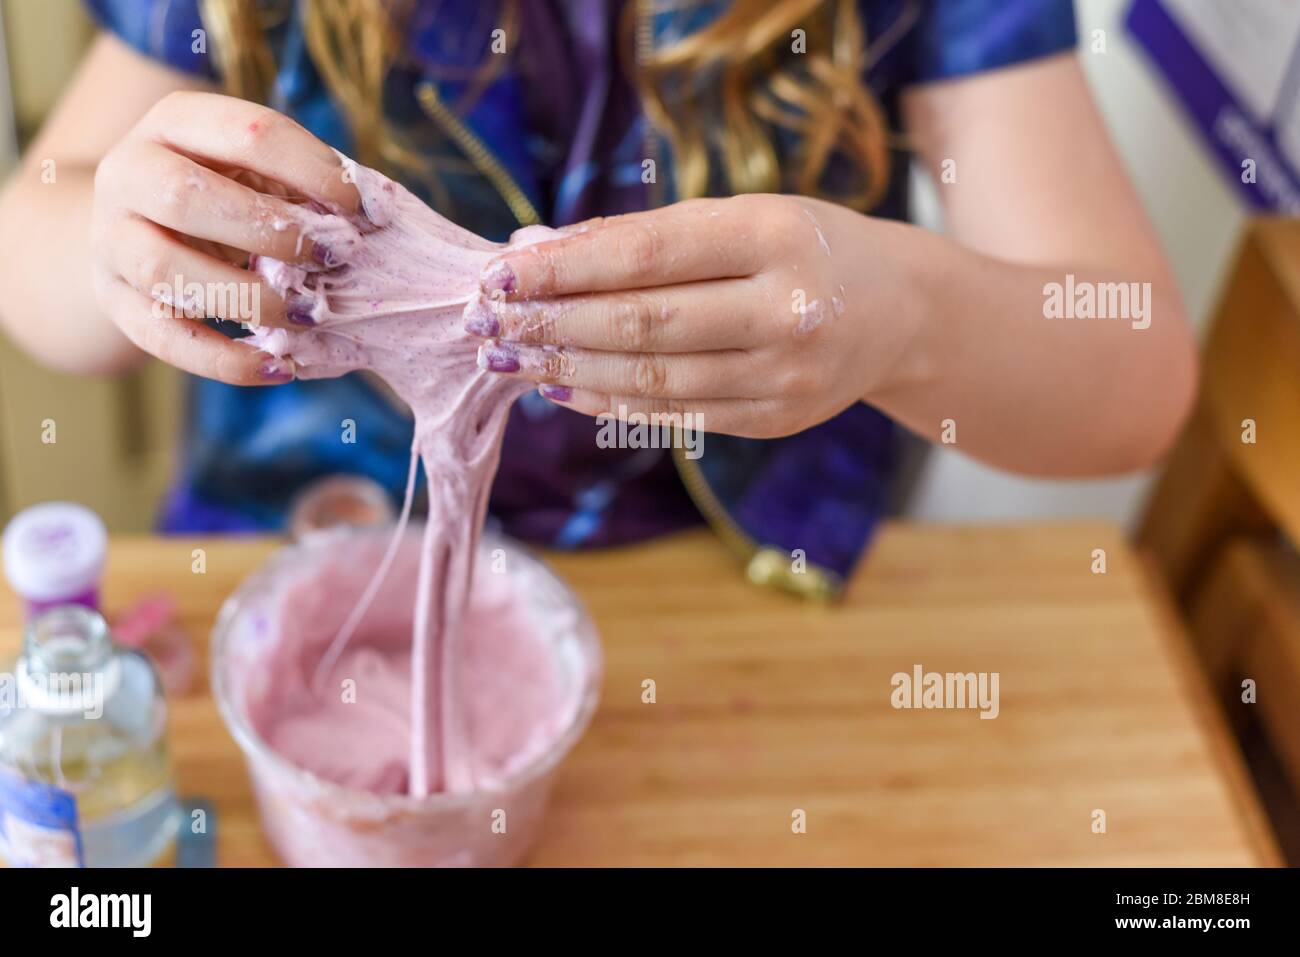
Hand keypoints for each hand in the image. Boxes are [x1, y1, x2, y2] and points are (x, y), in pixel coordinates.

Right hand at [90, 92, 361, 383]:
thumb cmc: (227, 192)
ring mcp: (112, 238)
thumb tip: (376, 214)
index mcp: (176, 122)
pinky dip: (225, 360)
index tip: (358, 206)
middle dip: (271, 231)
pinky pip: (164, 337)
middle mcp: (128, 171)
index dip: (310, 169)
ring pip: (164, 270)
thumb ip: (308, 186)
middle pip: (185, 196)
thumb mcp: (261, 172)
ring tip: (309, 314)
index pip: (245, 132)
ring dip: (248, 297)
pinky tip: (278, 366)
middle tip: (334, 257)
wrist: (139, 225)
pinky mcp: (115, 301)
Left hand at [463, 194, 917, 436]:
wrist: (901, 310)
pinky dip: (612, 404)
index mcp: (776, 236)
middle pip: (644, 323)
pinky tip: (565, 388)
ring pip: (654, 378)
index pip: (647, 255)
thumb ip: (642, 234)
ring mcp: (786, 375)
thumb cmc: (804, 247)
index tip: (502, 271)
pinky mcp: (777, 419)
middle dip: (555, 323)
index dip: (566, 268)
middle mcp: (788, 309)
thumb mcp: (739, 217)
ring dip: (571, 369)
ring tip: (515, 359)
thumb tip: (536, 249)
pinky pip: (677, 414)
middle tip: (492, 323)